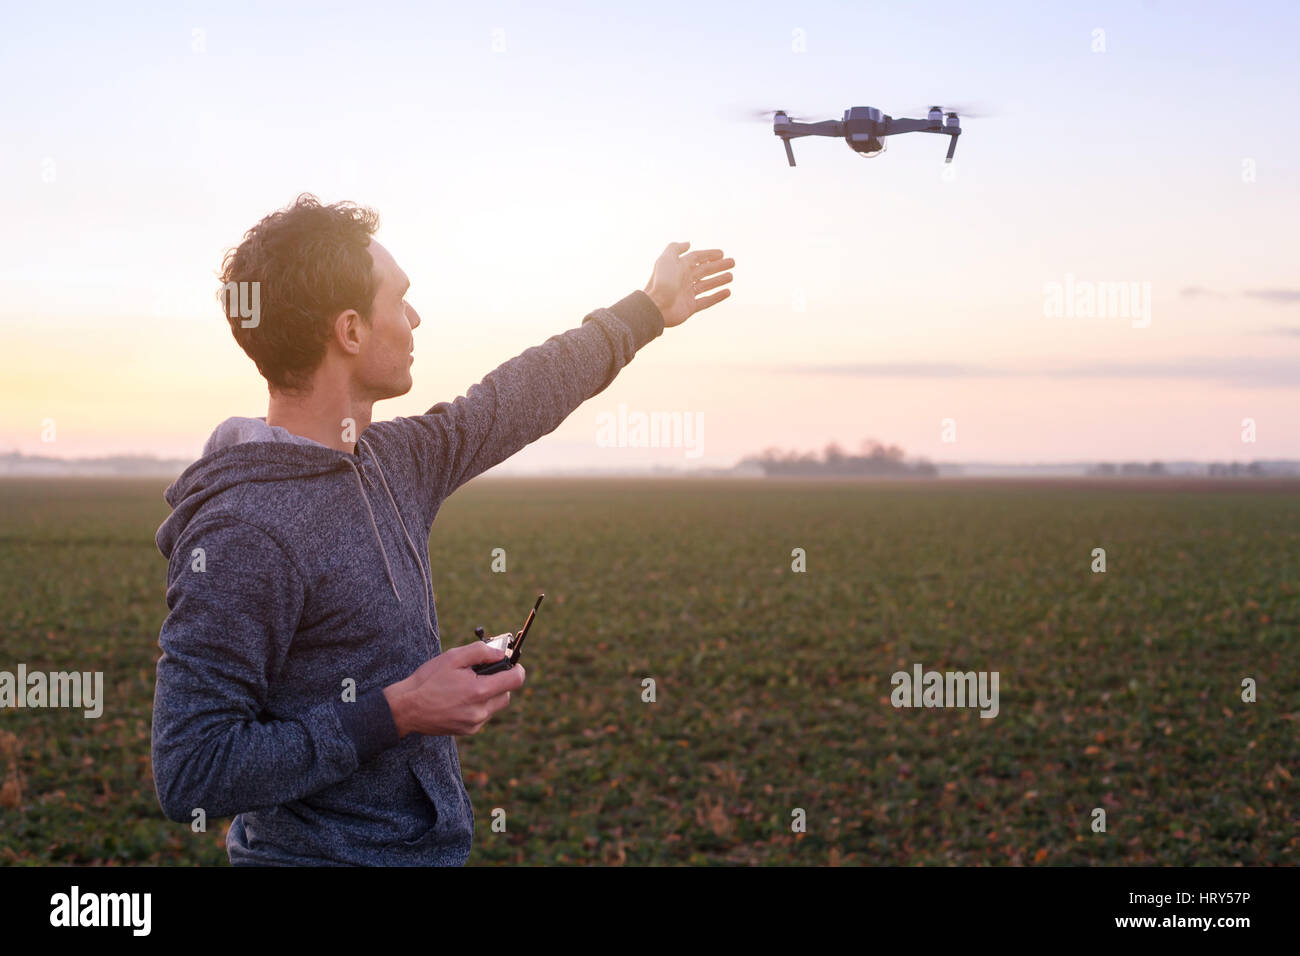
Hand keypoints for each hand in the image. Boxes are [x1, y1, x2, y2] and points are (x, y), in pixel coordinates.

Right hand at [383, 641, 526, 736]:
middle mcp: (480, 711)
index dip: (517, 668)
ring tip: (468, 686)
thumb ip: (481, 652)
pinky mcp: (468, 731)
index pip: (516, 680)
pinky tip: (461, 699)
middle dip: (500, 681)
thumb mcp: (453, 657)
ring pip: (496, 705)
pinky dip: (479, 705)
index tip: (512, 663)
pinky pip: (484, 715)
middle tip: (483, 672)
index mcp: (479, 691)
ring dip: (490, 694)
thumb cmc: (428, 680)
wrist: (406, 708)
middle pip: (507, 693)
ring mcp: (475, 723)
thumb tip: (501, 653)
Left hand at [643, 241, 734, 327]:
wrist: (656, 306)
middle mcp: (683, 280)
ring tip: (731, 276)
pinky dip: (717, 297)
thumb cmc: (661, 281)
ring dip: (719, 280)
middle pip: (704, 270)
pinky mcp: (690, 307)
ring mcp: (687, 294)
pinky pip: (707, 301)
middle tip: (732, 262)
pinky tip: (728, 292)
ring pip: (707, 285)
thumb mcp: (666, 259)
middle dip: (718, 266)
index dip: (709, 254)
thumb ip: (675, 248)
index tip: (722, 253)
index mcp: (678, 267)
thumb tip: (688, 243)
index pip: (696, 258)